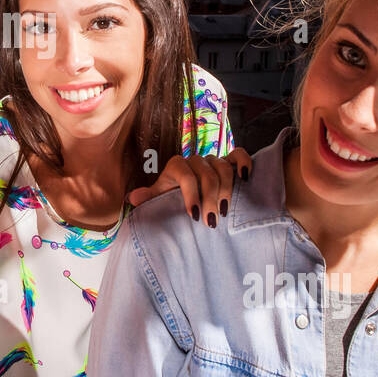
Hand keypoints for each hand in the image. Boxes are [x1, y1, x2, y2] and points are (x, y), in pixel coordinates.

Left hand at [127, 148, 252, 226]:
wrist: (191, 194)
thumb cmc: (174, 198)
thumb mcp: (160, 199)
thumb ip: (149, 198)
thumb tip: (132, 198)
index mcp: (177, 166)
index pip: (185, 175)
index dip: (190, 194)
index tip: (194, 216)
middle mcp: (196, 160)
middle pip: (206, 175)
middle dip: (210, 199)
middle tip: (212, 222)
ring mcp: (213, 160)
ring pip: (223, 168)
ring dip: (226, 190)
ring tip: (225, 211)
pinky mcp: (229, 161)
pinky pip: (239, 154)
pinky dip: (244, 163)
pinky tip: (245, 178)